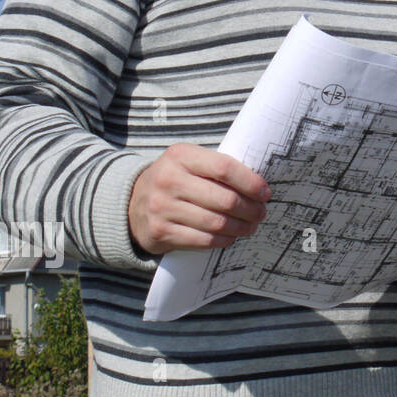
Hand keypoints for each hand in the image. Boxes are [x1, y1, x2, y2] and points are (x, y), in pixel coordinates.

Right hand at [128, 143, 269, 254]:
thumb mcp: (189, 162)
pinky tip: (231, 236)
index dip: (250, 183)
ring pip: (216, 222)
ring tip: (250, 226)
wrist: (132, 201)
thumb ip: (217, 167)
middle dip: (250, 209)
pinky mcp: (160, 232)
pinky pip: (203, 240)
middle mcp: (169, 180)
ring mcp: (162, 207)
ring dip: (240, 227)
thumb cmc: (175, 179)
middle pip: (225, 199)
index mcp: (180, 156)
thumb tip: (259, 186)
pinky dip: (223, 240)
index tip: (265, 193)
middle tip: (261, 213)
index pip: (225, 168)